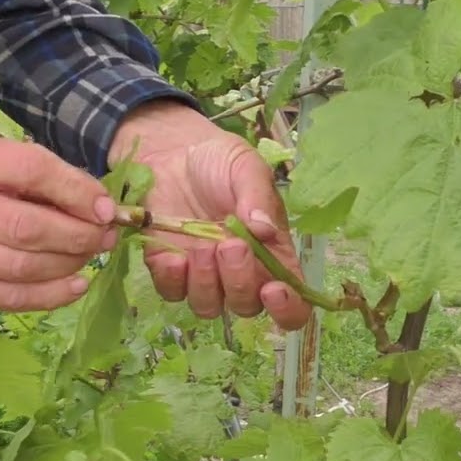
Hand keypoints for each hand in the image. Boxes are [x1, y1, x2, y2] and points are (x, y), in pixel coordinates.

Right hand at [0, 134, 116, 309]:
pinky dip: (49, 295)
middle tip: (104, 238)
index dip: (76, 192)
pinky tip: (73, 286)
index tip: (106, 209)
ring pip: (21, 267)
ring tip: (87, 258)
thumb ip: (34, 175)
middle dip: (77, 236)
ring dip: (67, 266)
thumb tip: (98, 205)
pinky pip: (8, 298)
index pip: (30, 170)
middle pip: (27, 227)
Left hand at [111, 102, 311, 330]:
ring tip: (201, 246)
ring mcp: (203, 275)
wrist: (172, 152)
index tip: (274, 290)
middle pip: (246, 305)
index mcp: (272, 254)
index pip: (291, 300)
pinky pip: (172, 292)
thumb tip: (264, 232)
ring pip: (208, 306)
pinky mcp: (168, 270)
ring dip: (206, 283)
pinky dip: (172, 280)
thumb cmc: (219, 161)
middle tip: (230, 246)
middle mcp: (240, 273)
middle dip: (239, 282)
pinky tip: (173, 256)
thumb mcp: (246, 167)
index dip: (288, 308)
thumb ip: (257, 197)